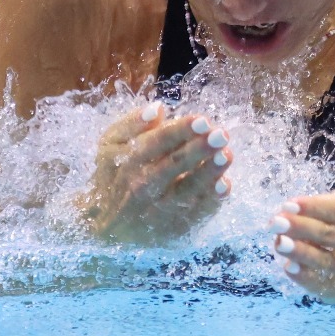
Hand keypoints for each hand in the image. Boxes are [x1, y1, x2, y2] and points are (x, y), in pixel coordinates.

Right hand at [83, 101, 232, 243]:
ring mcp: (161, 208)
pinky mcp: (175, 226)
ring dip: (209, 172)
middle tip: (221, 134)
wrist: (107, 226)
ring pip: (188, 189)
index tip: (203, 120)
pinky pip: (196, 213)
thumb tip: (158, 109)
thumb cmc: (114, 176)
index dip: (181, 130)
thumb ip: (131, 123)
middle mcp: (145, 185)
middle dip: (199, 149)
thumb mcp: (110, 145)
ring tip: (227, 155)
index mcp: (130, 160)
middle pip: (175, 164)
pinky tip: (225, 185)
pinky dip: (211, 200)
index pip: (158, 141)